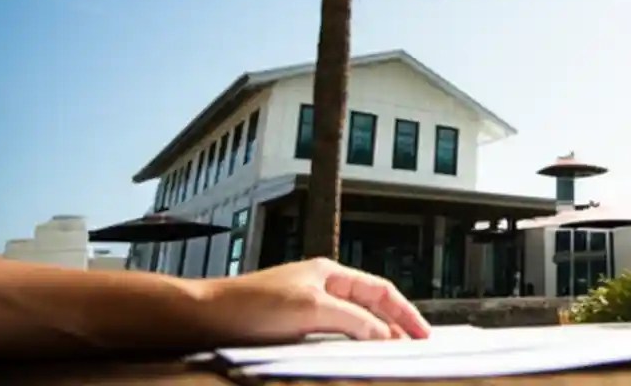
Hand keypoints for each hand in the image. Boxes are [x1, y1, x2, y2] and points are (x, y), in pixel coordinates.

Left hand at [196, 258, 430, 343]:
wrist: (207, 317)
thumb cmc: (253, 304)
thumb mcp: (312, 310)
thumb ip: (353, 319)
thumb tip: (384, 333)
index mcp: (331, 273)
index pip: (381, 290)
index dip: (405, 312)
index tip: (423, 334)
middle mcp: (322, 287)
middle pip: (370, 305)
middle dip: (395, 325)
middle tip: (414, 348)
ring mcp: (307, 306)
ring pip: (353, 322)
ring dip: (373, 337)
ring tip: (390, 355)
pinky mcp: (292, 327)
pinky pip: (332, 335)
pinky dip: (350, 345)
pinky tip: (353, 357)